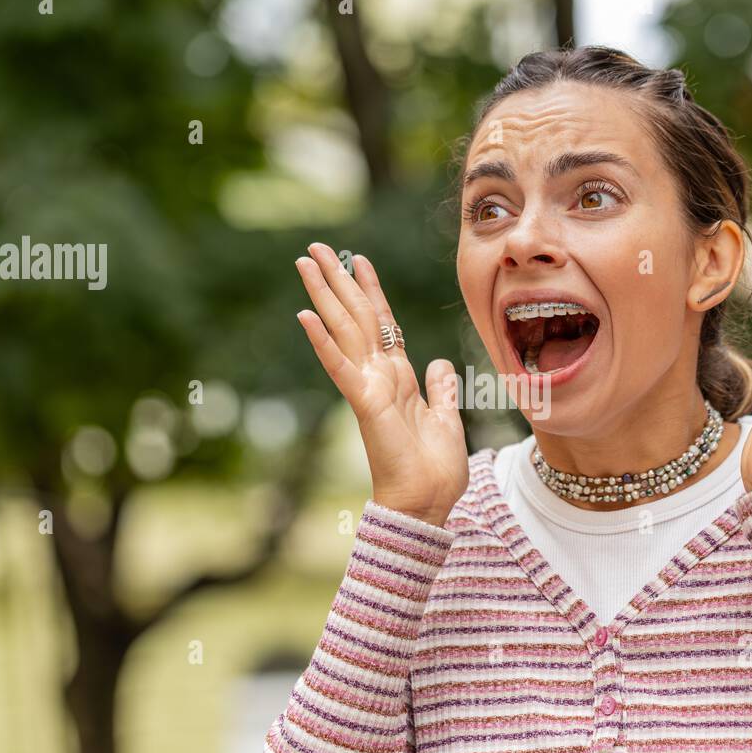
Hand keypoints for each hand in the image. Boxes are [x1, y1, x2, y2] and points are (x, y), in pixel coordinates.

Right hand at [295, 243, 467, 526]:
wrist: (427, 506)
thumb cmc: (435, 471)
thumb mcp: (446, 419)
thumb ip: (441, 389)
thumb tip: (439, 362)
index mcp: (399, 379)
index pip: (383, 324)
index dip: (372, 291)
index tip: (358, 260)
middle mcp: (380, 377)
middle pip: (357, 317)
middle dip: (338, 280)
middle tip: (316, 247)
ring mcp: (369, 388)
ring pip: (345, 330)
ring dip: (326, 294)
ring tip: (306, 262)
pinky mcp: (365, 404)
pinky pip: (341, 367)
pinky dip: (324, 342)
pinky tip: (305, 315)